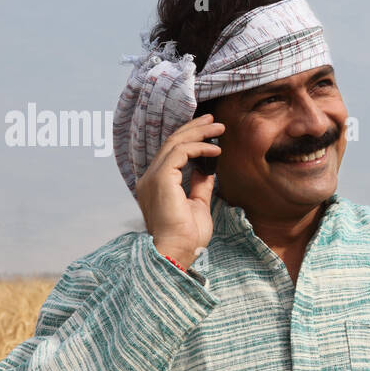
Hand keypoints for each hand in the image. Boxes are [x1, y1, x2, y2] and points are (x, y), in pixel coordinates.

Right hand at [135, 114, 223, 267]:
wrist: (178, 251)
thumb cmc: (187, 236)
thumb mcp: (197, 205)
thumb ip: (199, 185)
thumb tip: (207, 169)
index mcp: (156, 185)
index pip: (170, 153)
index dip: (189, 139)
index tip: (209, 132)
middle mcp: (150, 178)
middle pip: (171, 143)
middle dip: (193, 128)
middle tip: (213, 119)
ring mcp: (153, 177)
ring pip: (175, 143)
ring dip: (199, 133)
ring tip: (219, 128)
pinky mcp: (161, 179)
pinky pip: (180, 153)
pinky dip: (199, 148)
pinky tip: (216, 150)